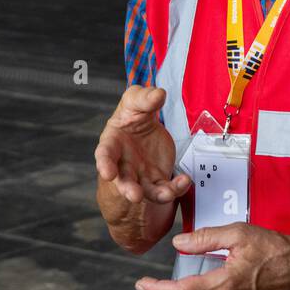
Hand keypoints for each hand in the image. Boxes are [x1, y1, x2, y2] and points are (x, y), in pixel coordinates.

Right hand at [94, 85, 190, 205]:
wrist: (144, 130)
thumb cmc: (132, 117)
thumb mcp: (135, 101)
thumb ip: (144, 98)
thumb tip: (158, 94)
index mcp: (112, 143)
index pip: (105, 155)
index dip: (104, 164)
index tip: (107, 172)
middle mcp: (123, 163)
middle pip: (122, 180)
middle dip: (127, 189)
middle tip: (134, 195)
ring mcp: (139, 175)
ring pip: (145, 190)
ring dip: (156, 195)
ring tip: (167, 195)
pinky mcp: (156, 179)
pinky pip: (164, 188)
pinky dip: (175, 188)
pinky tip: (184, 180)